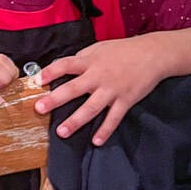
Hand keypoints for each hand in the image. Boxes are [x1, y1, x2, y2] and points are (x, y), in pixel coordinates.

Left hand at [34, 38, 165, 145]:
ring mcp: (112, 90)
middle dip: (55, 99)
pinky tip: (96, 141)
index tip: (37, 81)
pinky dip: (105, 130)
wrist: (153, 54)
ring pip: (91, 108)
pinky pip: (114, 118)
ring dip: (76, 121)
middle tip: (39, 109)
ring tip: (61, 132)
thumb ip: (81, 58)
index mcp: (90, 61)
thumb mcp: (99, 48)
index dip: (50, 72)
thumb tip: (63, 67)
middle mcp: (99, 76)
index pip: (66, 65)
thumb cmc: (124, 50)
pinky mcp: (126, 100)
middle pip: (73, 88)